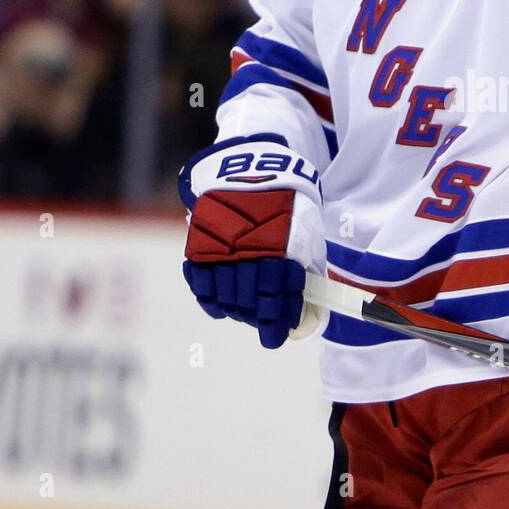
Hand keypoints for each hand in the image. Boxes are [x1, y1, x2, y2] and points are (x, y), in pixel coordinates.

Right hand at [179, 134, 328, 348]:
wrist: (254, 172)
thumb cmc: (288, 208)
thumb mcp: (308, 234)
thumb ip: (308, 273)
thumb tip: (307, 314)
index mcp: (280, 247)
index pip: (276, 298)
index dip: (276, 323)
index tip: (276, 336)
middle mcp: (248, 250)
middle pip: (249, 302)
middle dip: (258, 320)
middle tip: (264, 326)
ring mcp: (221, 248)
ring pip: (225, 297)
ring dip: (237, 311)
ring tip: (246, 314)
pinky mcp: (200, 245)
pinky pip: (201, 285)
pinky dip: (210, 300)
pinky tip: (222, 306)